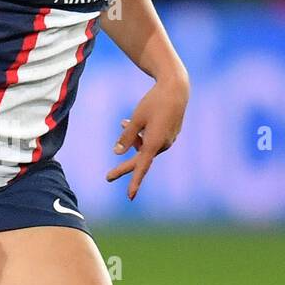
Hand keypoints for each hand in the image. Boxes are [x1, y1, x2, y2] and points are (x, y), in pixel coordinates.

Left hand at [106, 75, 188, 199]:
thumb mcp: (136, 118)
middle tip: (107, 177)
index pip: (142, 167)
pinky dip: (141, 134)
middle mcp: (163, 145)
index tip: (130, 196)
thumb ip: (126, 137)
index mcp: (154, 143)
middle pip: (140, 159)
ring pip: (145, 146)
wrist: (176, 89)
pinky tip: (129, 122)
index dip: (135, 181)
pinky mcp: (169, 133)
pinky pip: (151, 139)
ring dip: (133, 140)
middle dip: (124, 166)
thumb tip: (117, 153)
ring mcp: (168, 139)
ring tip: (123, 123)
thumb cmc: (154, 102)